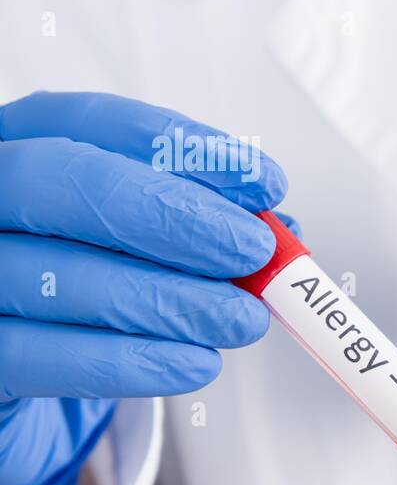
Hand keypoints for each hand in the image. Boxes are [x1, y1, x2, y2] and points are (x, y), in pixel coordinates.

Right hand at [0, 91, 286, 484]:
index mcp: (17, 143)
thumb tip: (280, 229)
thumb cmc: (77, 276)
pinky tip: (195, 362)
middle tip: (252, 252)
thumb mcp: (132, 235)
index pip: (93, 122)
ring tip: (241, 320)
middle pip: (64, 182)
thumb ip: (198, 221)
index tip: (265, 185)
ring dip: (171, 300)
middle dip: (174, 216)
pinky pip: (44, 357)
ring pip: (62, 277)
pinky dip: (132, 362)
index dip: (186, 149)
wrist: (9, 358)